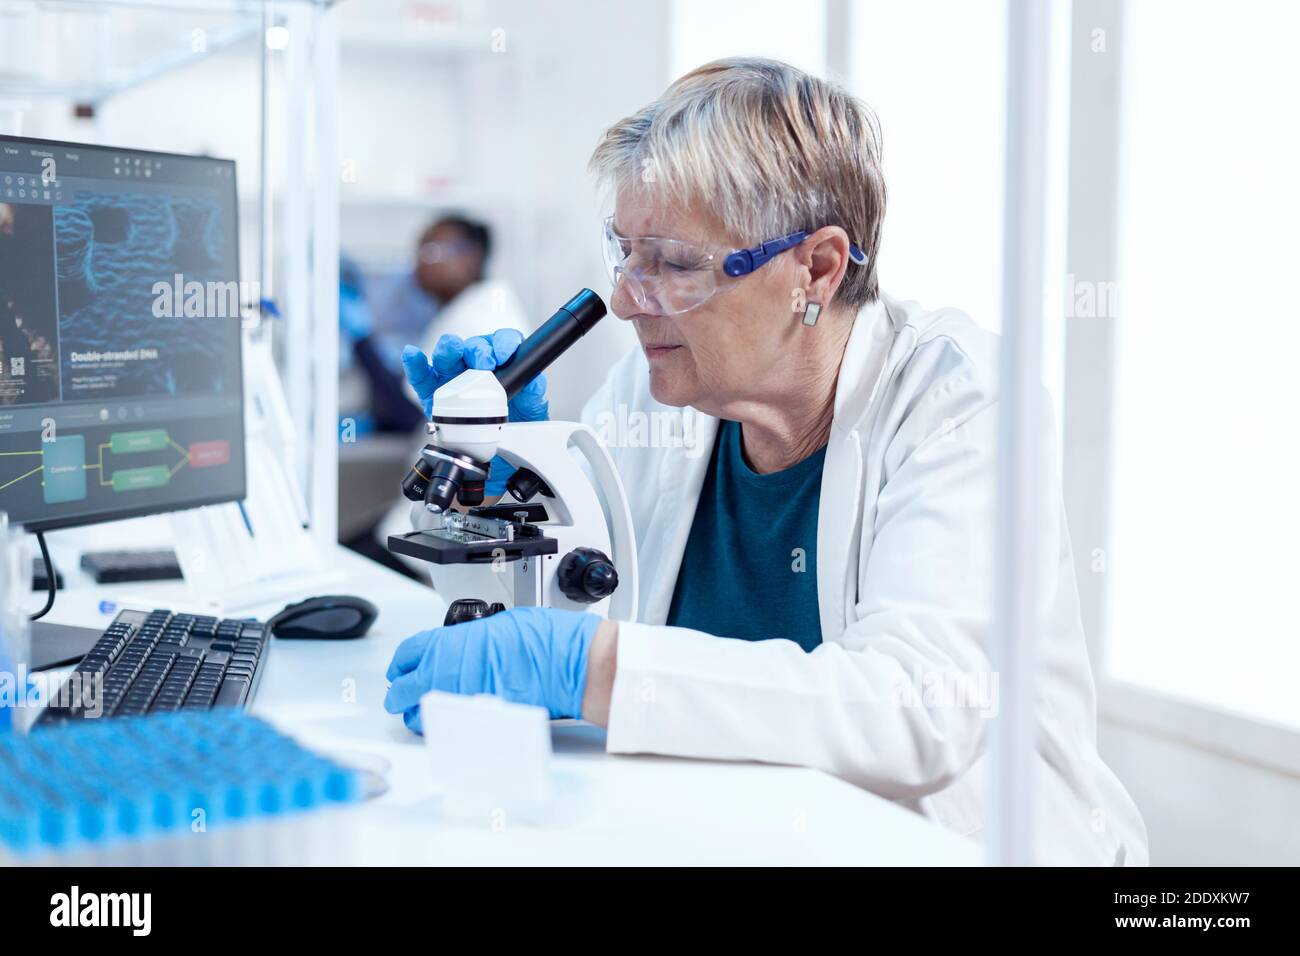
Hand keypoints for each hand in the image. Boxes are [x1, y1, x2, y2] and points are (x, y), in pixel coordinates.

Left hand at [384, 607, 599, 732]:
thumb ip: (468, 641)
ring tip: (422, 713)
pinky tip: (450, 724)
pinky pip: (447, 730)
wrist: (562, 664)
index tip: (402, 668)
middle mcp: (444, 675)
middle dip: (401, 693)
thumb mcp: (495, 626)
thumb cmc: (539, 640)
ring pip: (420, 716)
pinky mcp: (474, 724)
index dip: (402, 663)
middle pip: (403, 690)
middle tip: (402, 694)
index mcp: (447, 645)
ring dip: (418, 714)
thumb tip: (462, 648)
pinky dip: (444, 728)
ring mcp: (457, 702)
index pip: (407, 654)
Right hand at [401, 329, 547, 421]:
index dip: (503, 343)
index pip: (503, 343)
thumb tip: (533, 383)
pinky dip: (415, 364)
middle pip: (474, 346)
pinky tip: (413, 355)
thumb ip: (533, 396)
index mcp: (502, 367)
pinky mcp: (433, 394)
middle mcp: (476, 368)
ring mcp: (453, 379)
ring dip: (449, 349)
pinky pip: (422, 376)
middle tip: (484, 361)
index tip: (504, 353)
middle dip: (478, 349)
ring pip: (448, 355)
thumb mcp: (531, 414)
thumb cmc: (512, 431)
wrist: (496, 459)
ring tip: (453, 352)